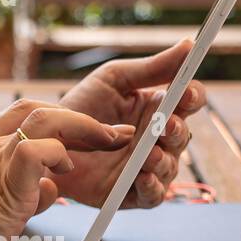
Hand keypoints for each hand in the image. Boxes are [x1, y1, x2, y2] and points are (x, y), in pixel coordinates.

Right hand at [0, 101, 126, 240]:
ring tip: (109, 142)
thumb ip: (22, 192)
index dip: (61, 119)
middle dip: (82, 118)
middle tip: (112, 134)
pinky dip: (57, 158)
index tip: (86, 133)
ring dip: (84, 129)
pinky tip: (62, 177)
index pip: (24, 115)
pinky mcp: (2, 181)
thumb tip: (50, 190)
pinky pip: (37, 152)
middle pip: (39, 109)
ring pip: (43, 120)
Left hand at [58, 40, 206, 207]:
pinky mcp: (130, 192)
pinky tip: (143, 177)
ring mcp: (146, 167)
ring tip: (149, 154)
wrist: (47, 140)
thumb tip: (189, 44)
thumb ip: (152, 67)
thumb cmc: (81, 107)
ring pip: (170, 167)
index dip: (193, 97)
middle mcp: (157, 140)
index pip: (188, 102)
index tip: (187, 92)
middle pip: (182, 136)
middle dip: (176, 130)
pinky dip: (152, 188)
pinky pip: (152, 195)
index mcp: (158, 109)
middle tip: (164, 124)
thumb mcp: (115, 79)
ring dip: (163, 160)